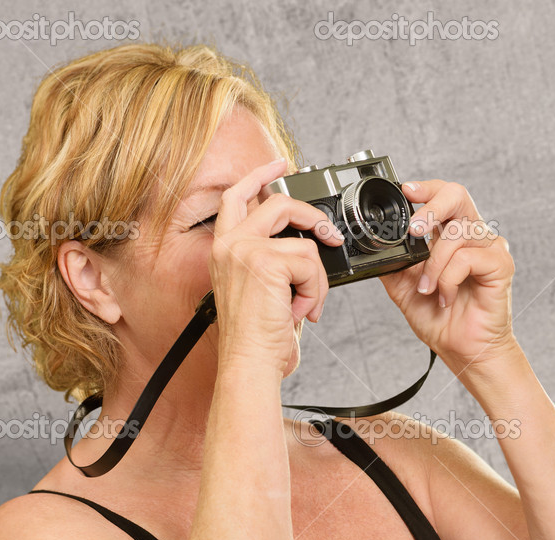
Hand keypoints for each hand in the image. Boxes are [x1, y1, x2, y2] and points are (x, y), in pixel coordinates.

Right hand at [208, 158, 343, 370]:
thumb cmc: (257, 337)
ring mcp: (244, 250)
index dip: (260, 175)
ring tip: (305, 303)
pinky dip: (315, 290)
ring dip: (315, 278)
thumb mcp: (264, 290)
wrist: (249, 361)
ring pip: (304, 240)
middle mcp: (228, 244)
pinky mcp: (265, 262)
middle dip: (312, 217)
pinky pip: (311, 262)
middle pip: (278, 203)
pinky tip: (301, 310)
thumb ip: (276, 260)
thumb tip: (310, 242)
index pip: (236, 196)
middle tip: (330, 236)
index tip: (280, 163)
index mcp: (223, 248)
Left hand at [380, 180, 518, 374]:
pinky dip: (449, 278)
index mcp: (451, 235)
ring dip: (433, 264)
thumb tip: (375, 243)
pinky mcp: (500, 265)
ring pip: (456, 233)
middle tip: (413, 230)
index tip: (406, 190)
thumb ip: (394, 261)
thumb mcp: (404, 286)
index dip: (425, 189)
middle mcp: (472, 235)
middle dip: (430, 207)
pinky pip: (467, 258)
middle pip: (457, 195)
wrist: (461, 349)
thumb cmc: (440, 319)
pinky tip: (446, 296)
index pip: (443, 195)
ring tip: (427, 288)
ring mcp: (489, 248)